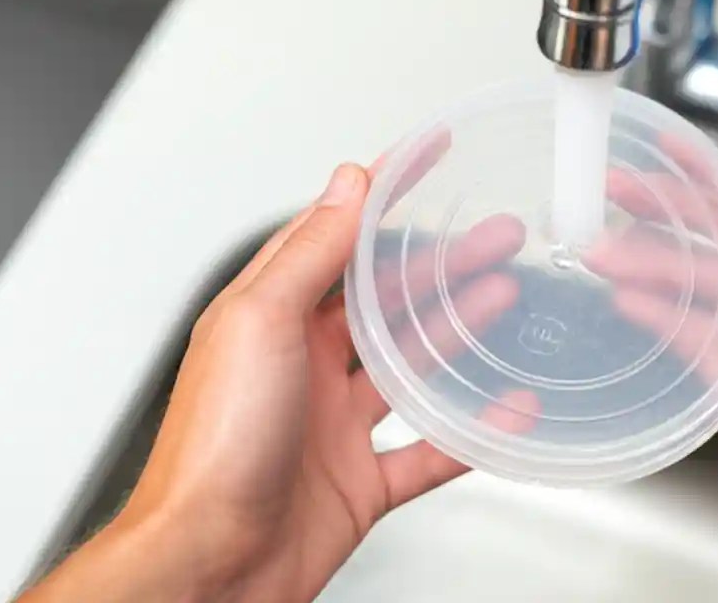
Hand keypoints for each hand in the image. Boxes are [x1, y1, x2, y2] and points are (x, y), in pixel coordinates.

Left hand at [23, 154, 527, 602]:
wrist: (208, 565)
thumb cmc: (213, 452)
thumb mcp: (260, 324)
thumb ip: (309, 253)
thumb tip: (346, 184)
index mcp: (271, 317)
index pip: (337, 234)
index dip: (385, 191)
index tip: (427, 155)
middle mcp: (303, 365)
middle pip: (387, 299)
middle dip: (444, 262)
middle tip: (497, 234)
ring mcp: (332, 424)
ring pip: (412, 366)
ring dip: (461, 330)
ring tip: (508, 296)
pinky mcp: (358, 482)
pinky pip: (429, 449)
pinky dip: (473, 431)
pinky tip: (508, 411)